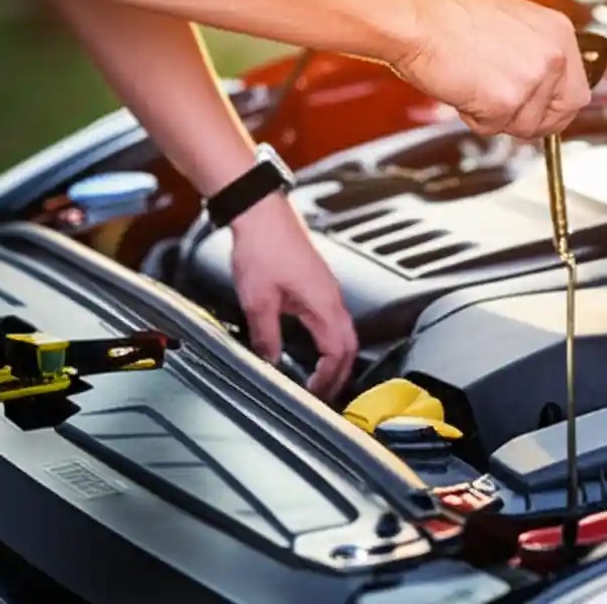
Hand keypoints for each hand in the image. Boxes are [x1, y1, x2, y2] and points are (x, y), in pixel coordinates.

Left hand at [230, 194, 357, 402]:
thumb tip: (270, 360)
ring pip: (342, 332)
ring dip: (334, 358)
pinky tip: (311, 345)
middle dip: (339, 374)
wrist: (261, 213)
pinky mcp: (316, 283)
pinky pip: (332, 319)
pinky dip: (327, 341)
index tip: (315, 394)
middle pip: (348, 345)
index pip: (337, 352)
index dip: (328, 378)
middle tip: (324, 394)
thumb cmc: (264, 246)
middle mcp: (331, 297)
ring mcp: (326, 289)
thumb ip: (266, 336)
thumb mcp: (258, 299)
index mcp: (323, 304)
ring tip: (319, 377)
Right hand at [391, 0, 591, 138]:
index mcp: (558, 32)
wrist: (419, 16)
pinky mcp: (506, 102)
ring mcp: (532, 80)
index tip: (543, 112)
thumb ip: (534, 55)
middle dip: (537, 123)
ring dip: (497, 117)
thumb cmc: (450, 15)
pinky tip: (463, 88)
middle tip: (509, 113)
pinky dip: (474, 118)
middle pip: (563, 114)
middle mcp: (553, 56)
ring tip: (473, 84)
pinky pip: (494, 128)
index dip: (556, 107)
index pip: (577, 89)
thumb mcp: (511, 25)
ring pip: (525, 126)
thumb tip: (539, 87)